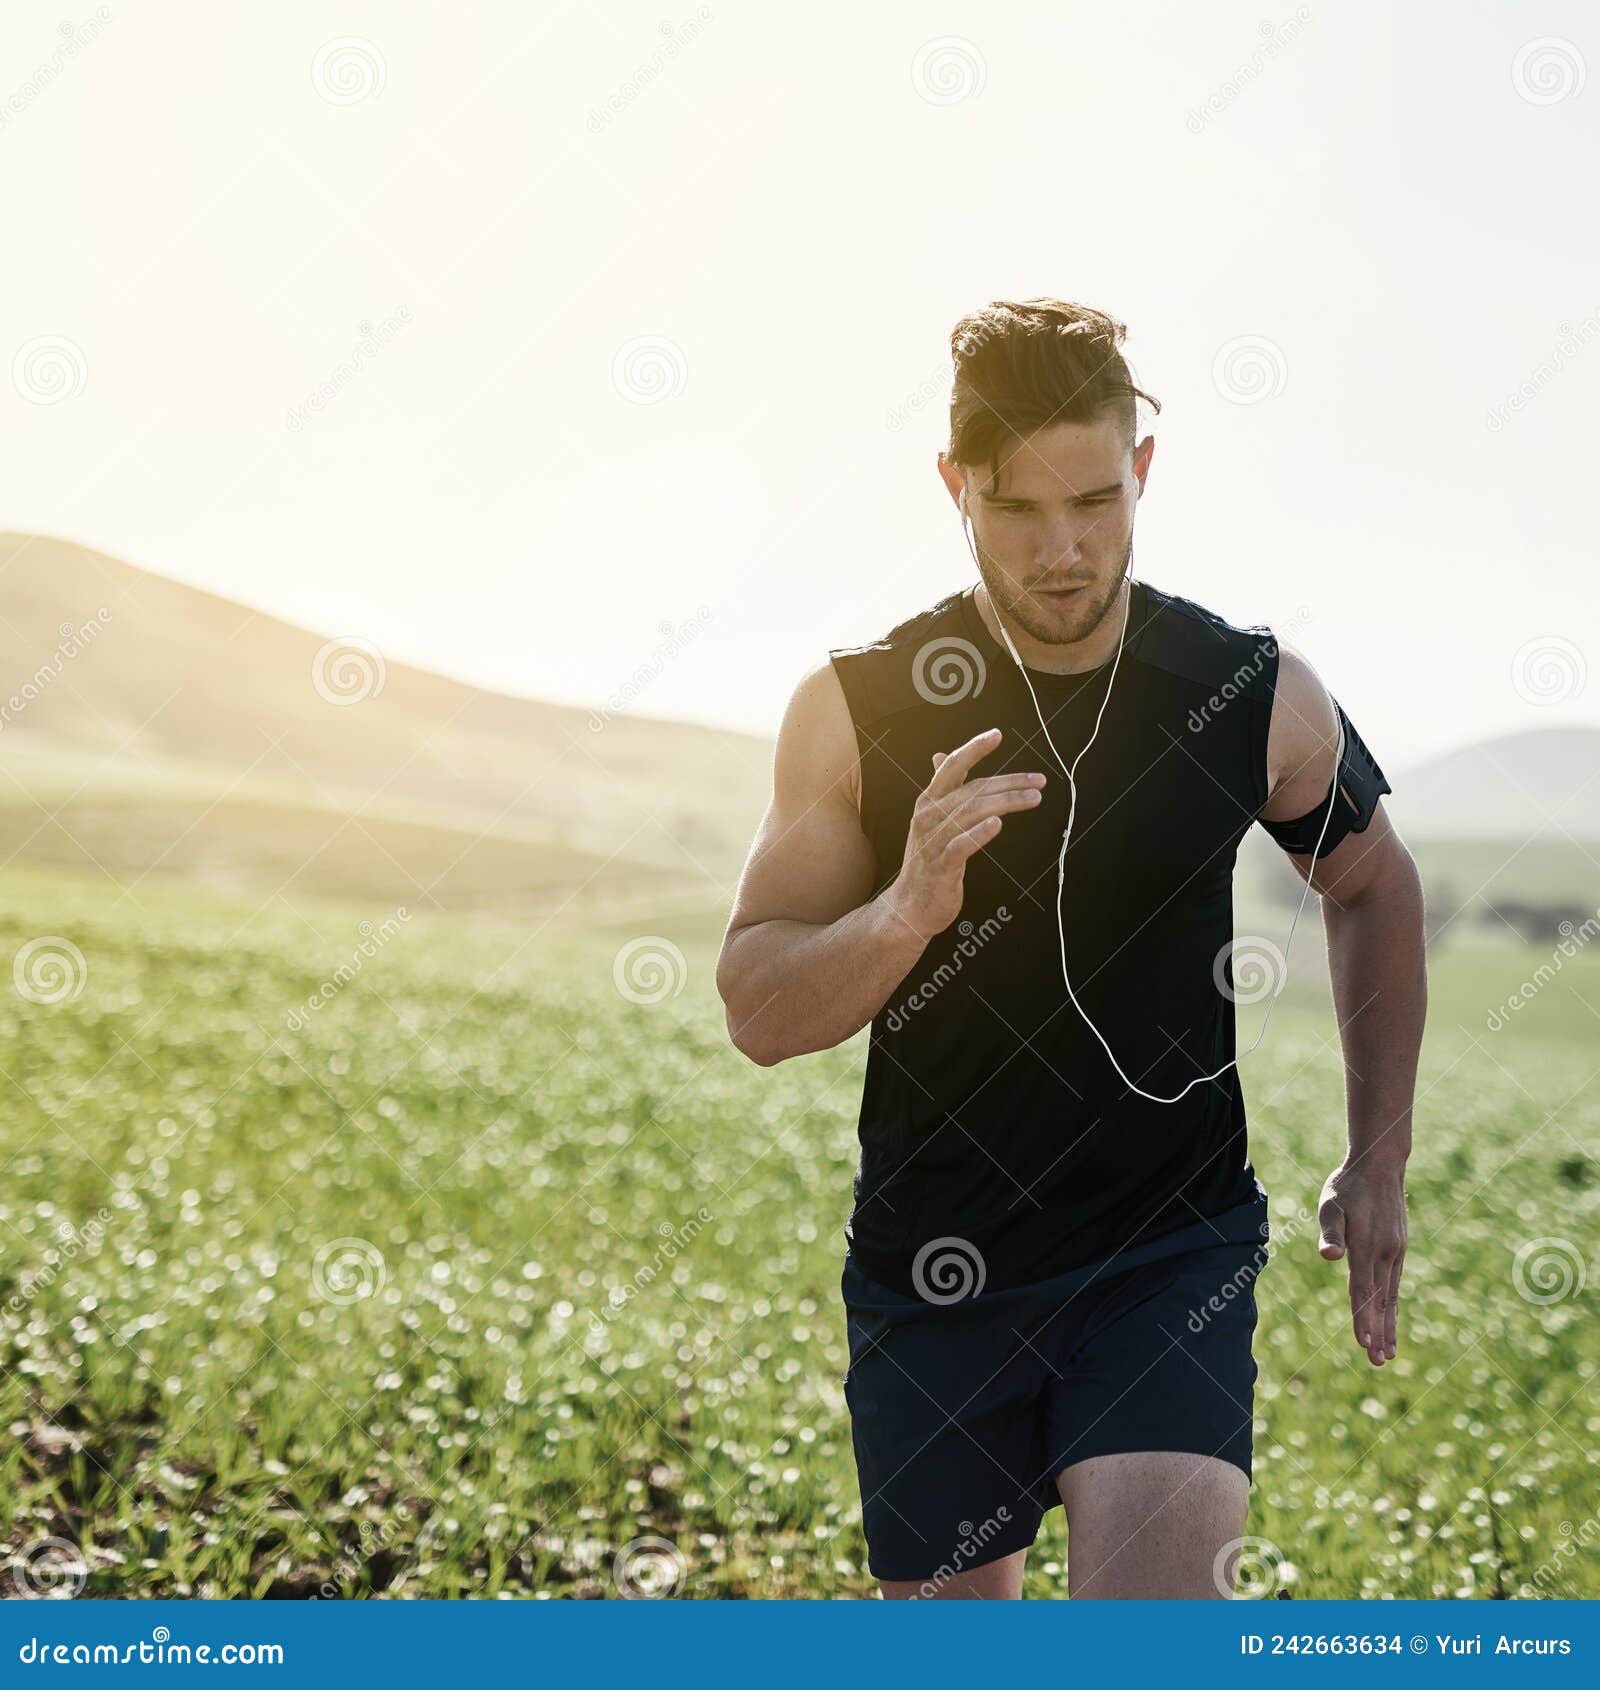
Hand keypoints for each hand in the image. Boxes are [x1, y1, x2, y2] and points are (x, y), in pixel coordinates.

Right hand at [885, 727, 1045, 941]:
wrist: (909, 906)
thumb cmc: (927, 860)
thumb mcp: (931, 819)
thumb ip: (941, 787)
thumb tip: (940, 755)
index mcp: (929, 801)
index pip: (951, 767)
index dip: (974, 749)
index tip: (996, 734)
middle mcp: (929, 816)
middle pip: (972, 790)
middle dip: (1008, 782)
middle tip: (1038, 781)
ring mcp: (933, 841)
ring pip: (971, 814)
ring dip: (1005, 803)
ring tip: (1033, 798)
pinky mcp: (940, 867)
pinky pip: (960, 847)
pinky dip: (979, 834)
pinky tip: (997, 825)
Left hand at [1318, 1159, 1407, 1366]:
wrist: (1380, 1166)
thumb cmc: (1348, 1186)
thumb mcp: (1332, 1204)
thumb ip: (1331, 1232)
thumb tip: (1328, 1255)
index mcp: (1368, 1247)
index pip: (1363, 1290)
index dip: (1363, 1317)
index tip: (1364, 1343)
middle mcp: (1386, 1254)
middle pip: (1380, 1301)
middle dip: (1378, 1332)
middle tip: (1378, 1362)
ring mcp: (1396, 1253)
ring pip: (1391, 1296)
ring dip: (1389, 1325)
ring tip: (1388, 1353)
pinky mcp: (1399, 1249)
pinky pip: (1395, 1284)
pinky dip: (1393, 1305)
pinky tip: (1391, 1317)